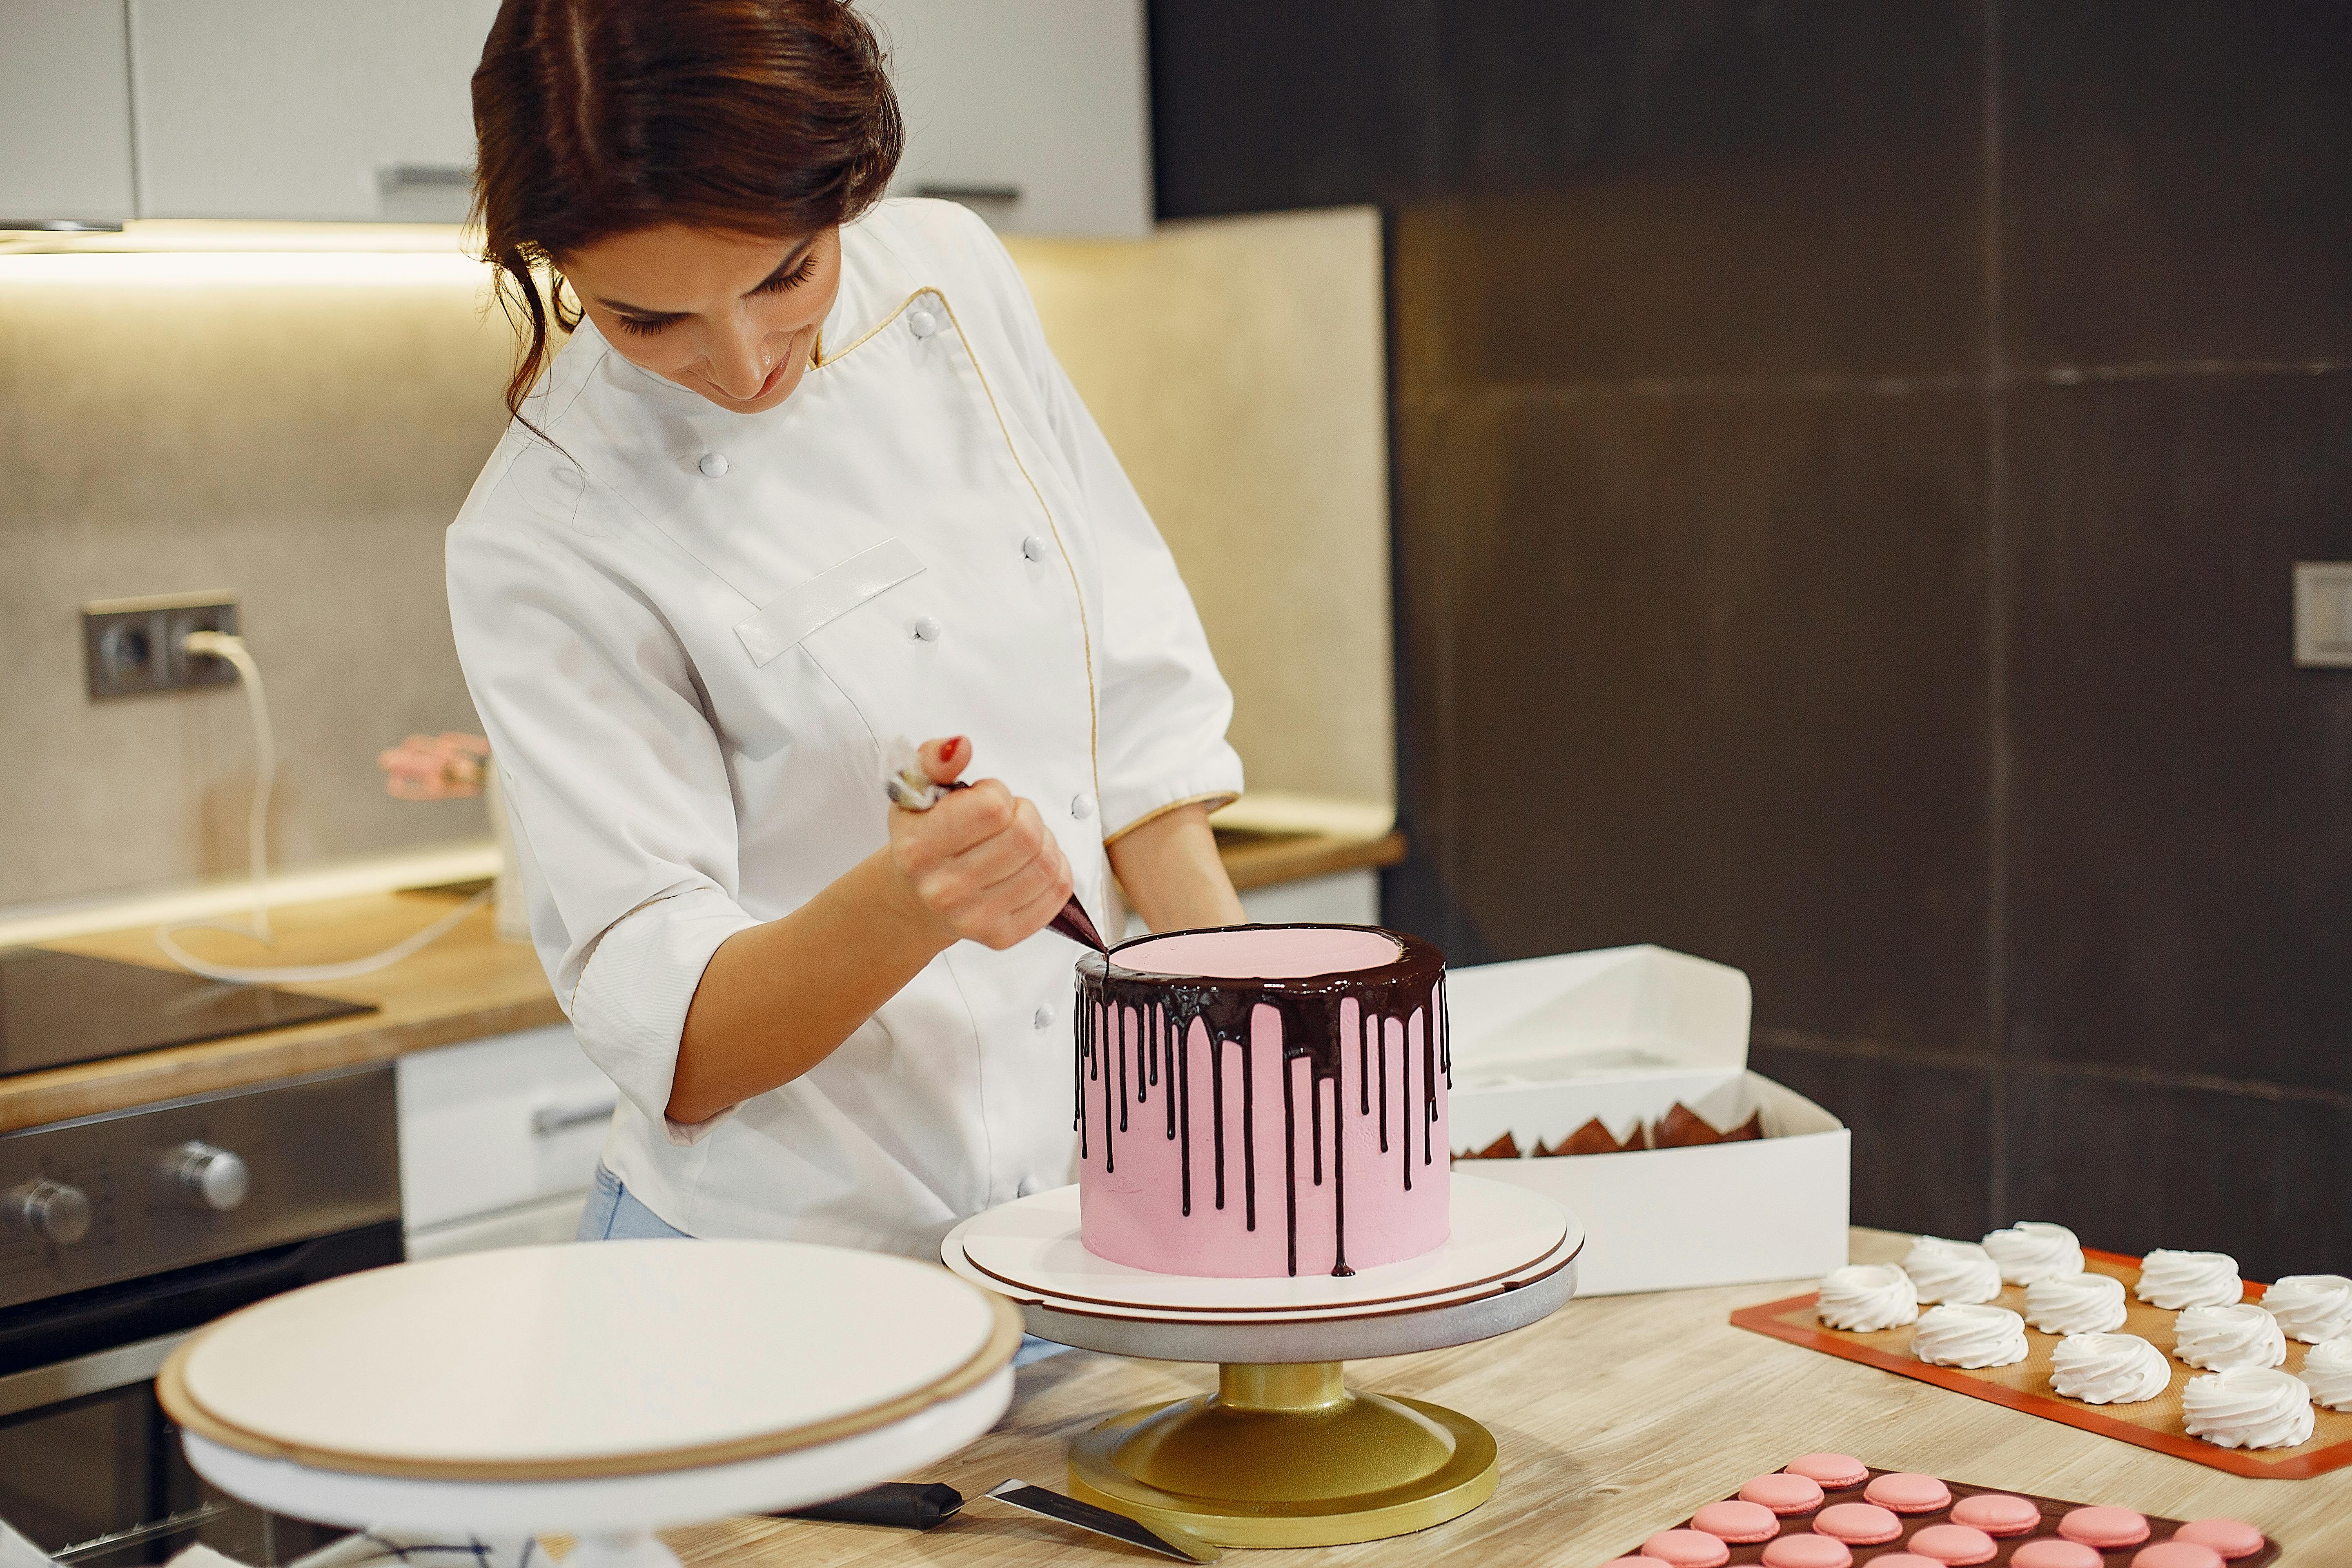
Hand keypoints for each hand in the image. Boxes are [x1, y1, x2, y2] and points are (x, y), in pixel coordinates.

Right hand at [885, 737, 1073, 950]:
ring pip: (1047, 863)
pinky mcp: (1002, 935)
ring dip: (1043, 840)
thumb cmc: (921, 839)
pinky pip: (1058, 891)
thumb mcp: (914, 791)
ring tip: (1019, 839)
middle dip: (1024, 814)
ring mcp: (974, 917)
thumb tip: (960, 746)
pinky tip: (1031, 863)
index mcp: (918, 848)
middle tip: (1006, 817)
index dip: (996, 793)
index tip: (982, 798)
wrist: (913, 901)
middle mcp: (944, 889)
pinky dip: (1056, 868)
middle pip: (1026, 835)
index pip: (993, 808)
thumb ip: (934, 759)